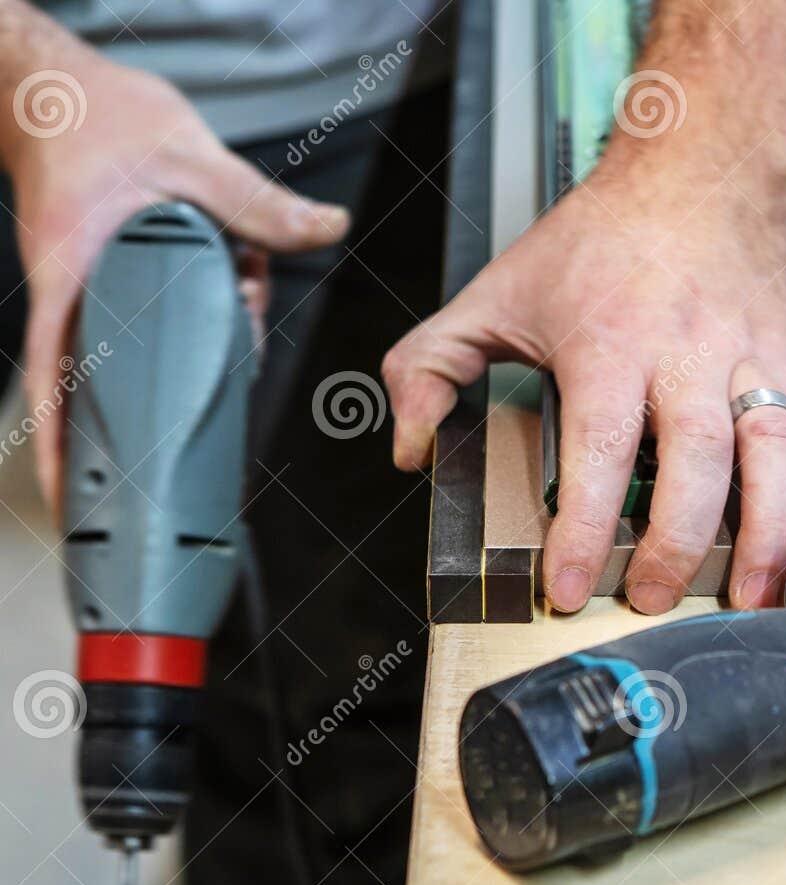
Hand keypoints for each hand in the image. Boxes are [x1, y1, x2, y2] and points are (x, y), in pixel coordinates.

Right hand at [1, 45, 349, 512]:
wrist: (58, 88)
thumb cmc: (100, 119)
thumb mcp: (191, 157)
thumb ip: (259, 203)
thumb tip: (325, 229)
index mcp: (74, 272)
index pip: (59, 374)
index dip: (63, 442)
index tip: (77, 494)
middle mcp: (74, 290)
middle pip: (106, 376)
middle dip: (158, 408)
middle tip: (200, 436)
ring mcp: (88, 286)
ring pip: (145, 343)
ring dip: (196, 346)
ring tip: (240, 322)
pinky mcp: (108, 274)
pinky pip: (152, 313)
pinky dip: (198, 312)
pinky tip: (235, 305)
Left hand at [383, 151, 785, 613]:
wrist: (696, 167)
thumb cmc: (600, 239)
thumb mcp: (494, 292)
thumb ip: (430, 367)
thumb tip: (407, 447)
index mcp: (612, 346)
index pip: (600, 453)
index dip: (585, 529)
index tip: (572, 586)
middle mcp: (690, 358)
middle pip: (697, 465)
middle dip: (676, 546)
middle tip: (651, 599)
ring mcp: (756, 363)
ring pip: (776, 454)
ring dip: (774, 532)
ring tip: (757, 596)